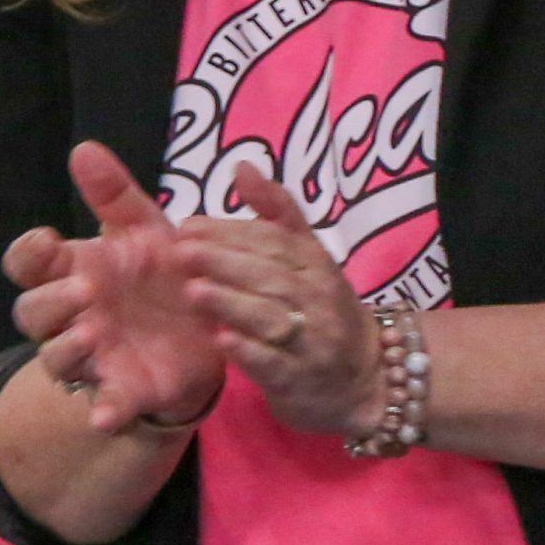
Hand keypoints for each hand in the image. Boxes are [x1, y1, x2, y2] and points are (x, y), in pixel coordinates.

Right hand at [6, 142, 224, 434]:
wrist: (209, 329)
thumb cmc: (164, 274)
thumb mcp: (146, 229)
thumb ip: (115, 193)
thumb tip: (84, 147)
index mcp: (74, 272)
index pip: (28, 263)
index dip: (29, 254)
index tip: (48, 240)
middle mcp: (74, 317)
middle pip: (32, 313)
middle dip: (50, 302)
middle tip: (86, 288)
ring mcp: (94, 357)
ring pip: (57, 360)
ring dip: (67, 349)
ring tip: (94, 333)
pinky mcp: (124, 391)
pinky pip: (103, 406)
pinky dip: (103, 411)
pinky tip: (106, 416)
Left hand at [175, 163, 379, 438]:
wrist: (364, 376)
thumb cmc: (323, 309)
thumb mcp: (308, 256)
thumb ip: (276, 213)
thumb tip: (241, 167)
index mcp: (316, 263)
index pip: (275, 241)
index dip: (231, 232)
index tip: (187, 226)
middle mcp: (318, 297)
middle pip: (271, 275)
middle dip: (225, 262)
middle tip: (180, 252)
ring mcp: (313, 339)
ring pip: (272, 316)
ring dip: (233, 303)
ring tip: (194, 291)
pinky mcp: (301, 378)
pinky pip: (276, 362)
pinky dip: (250, 351)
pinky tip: (222, 340)